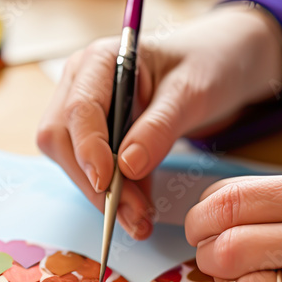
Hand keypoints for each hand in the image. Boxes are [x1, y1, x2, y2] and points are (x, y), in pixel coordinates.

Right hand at [38, 5, 281, 238]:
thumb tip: (127, 166)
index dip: (88, 149)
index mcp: (100, 60)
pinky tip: (138, 212)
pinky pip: (96, 171)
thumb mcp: (192, 92)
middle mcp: (81, 84)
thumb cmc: (206, 65)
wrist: (218, 67)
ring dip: (103, 196)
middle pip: (62, 140)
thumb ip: (159, 125)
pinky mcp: (98, 138)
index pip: (78, 109)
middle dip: (93, 182)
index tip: (107, 183)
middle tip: (133, 213)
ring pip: (73, 162)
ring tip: (140, 221)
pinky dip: (116, 195)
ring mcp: (86, 113)